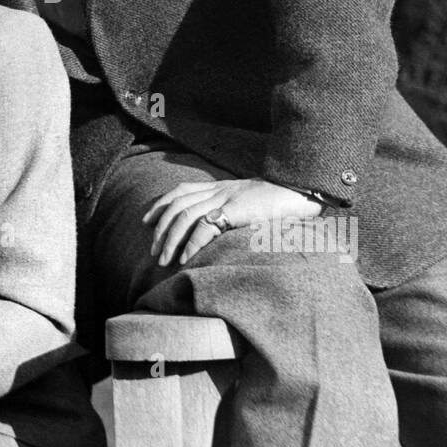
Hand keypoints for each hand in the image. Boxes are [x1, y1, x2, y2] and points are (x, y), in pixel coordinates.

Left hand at [143, 178, 321, 265]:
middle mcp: (218, 190)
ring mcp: (226, 199)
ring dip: (171, 240)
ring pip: (185, 216)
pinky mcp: (235, 211)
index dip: (161, 204)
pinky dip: (191, 244)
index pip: (180, 190)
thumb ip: (231, 208)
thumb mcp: (247, 201)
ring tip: (164, 260)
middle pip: (177, 205)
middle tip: (154, 251)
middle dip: (160, 228)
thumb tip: (217, 226)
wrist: (299, 191)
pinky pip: (205, 226)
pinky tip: (185, 258)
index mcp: (219, 186)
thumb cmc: (278, 201)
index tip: (147, 221)